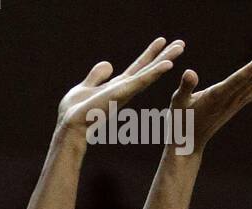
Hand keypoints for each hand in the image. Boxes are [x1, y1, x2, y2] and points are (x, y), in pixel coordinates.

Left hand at [58, 37, 183, 134]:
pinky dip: (155, 73)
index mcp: (117, 88)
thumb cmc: (74, 112)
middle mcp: (124, 90)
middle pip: (148, 70)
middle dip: (164, 56)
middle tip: (181, 44)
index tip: (162, 42)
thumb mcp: (85, 87)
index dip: (149, 55)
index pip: (137, 69)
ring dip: (165, 60)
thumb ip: (97, 76)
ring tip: (180, 47)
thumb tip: (109, 65)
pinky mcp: (122, 94)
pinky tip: (168, 65)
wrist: (70, 124)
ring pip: (149, 73)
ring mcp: (124, 92)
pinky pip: (142, 81)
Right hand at [171, 43, 251, 153]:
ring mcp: (233, 105)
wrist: (188, 147)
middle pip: (250, 80)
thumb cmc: (180, 123)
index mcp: (215, 98)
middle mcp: (228, 101)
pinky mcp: (234, 107)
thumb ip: (185, 87)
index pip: (236, 81)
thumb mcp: (177, 103)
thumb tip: (189, 72)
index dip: (251, 69)